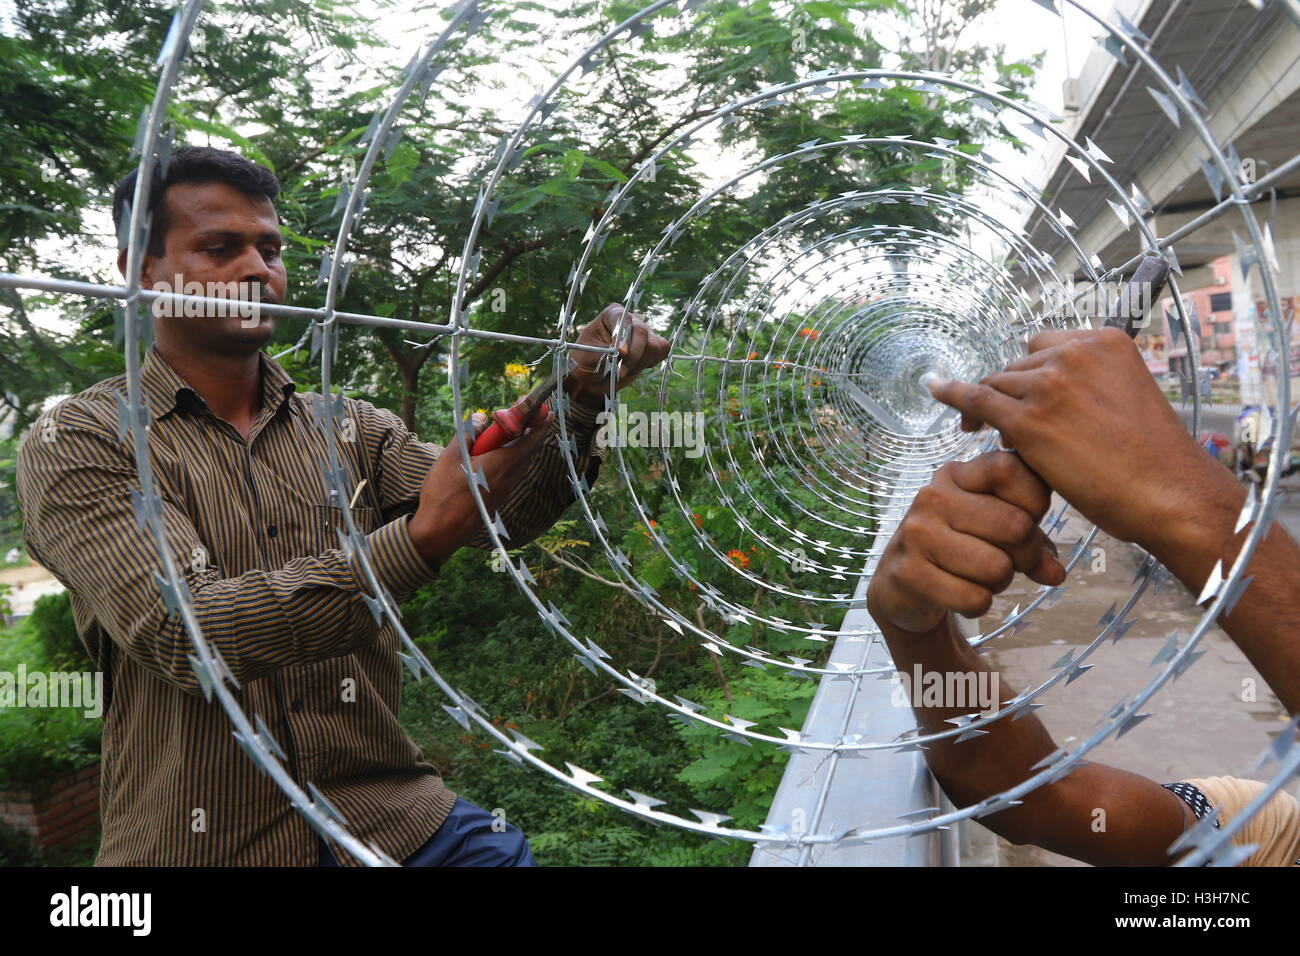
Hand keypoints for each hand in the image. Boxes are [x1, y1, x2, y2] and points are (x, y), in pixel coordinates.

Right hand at [408, 407, 553, 567]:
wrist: (441, 532)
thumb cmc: (444, 494)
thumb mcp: (450, 457)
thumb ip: (467, 433)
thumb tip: (480, 417)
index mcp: (502, 463)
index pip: (532, 437)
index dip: (540, 420)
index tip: (542, 407)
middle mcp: (511, 476)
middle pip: (530, 447)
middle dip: (530, 428)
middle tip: (521, 412)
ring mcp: (507, 488)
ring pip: (521, 460)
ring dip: (519, 443)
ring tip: (506, 430)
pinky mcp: (500, 496)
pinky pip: (513, 471)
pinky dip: (511, 456)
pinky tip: (495, 454)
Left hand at [566, 303, 670, 408]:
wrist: (593, 377)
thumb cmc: (586, 362)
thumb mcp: (586, 356)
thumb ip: (603, 351)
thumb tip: (621, 351)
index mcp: (612, 314)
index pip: (623, 319)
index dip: (624, 336)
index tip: (620, 353)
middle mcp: (631, 320)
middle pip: (642, 331)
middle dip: (633, 355)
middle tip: (621, 372)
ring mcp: (645, 332)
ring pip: (653, 345)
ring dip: (639, 363)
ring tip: (622, 371)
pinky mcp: (654, 346)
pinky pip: (662, 352)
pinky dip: (649, 363)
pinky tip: (634, 368)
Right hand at [866, 452, 1065, 633]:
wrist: (900, 584)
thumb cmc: (958, 548)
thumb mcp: (994, 530)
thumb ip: (1032, 539)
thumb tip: (1055, 573)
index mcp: (956, 475)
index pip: (1011, 470)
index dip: (1034, 503)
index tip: (1023, 519)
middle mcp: (932, 496)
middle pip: (1016, 525)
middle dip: (1025, 555)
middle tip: (1008, 563)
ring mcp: (916, 533)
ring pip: (997, 568)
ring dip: (999, 584)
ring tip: (979, 579)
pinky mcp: (908, 573)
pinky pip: (974, 598)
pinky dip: (977, 605)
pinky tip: (960, 595)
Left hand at [928, 327, 1237, 549]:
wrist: (1168, 491)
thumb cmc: (1152, 458)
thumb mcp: (1125, 398)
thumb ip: (1086, 387)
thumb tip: (1042, 398)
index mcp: (1105, 342)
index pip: (1044, 346)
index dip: (1030, 373)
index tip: (1026, 393)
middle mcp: (1075, 354)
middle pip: (1017, 366)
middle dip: (1012, 394)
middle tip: (1010, 426)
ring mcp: (1049, 384)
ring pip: (997, 385)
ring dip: (993, 409)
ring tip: (993, 436)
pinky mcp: (1028, 419)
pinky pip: (977, 400)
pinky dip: (954, 397)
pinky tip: (936, 391)